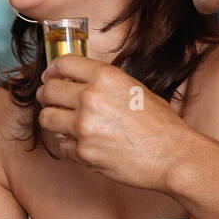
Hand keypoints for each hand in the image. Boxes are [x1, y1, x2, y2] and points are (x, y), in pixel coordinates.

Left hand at [35, 55, 191, 192]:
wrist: (172, 156)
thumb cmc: (160, 124)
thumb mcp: (134, 88)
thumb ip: (104, 83)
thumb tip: (78, 81)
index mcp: (105, 77)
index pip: (63, 63)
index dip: (53, 70)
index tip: (50, 76)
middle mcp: (91, 98)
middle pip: (48, 91)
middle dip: (46, 95)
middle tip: (50, 100)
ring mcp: (83, 126)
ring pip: (46, 118)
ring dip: (52, 120)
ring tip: (62, 123)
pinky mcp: (82, 151)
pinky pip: (61, 145)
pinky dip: (68, 145)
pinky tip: (82, 144)